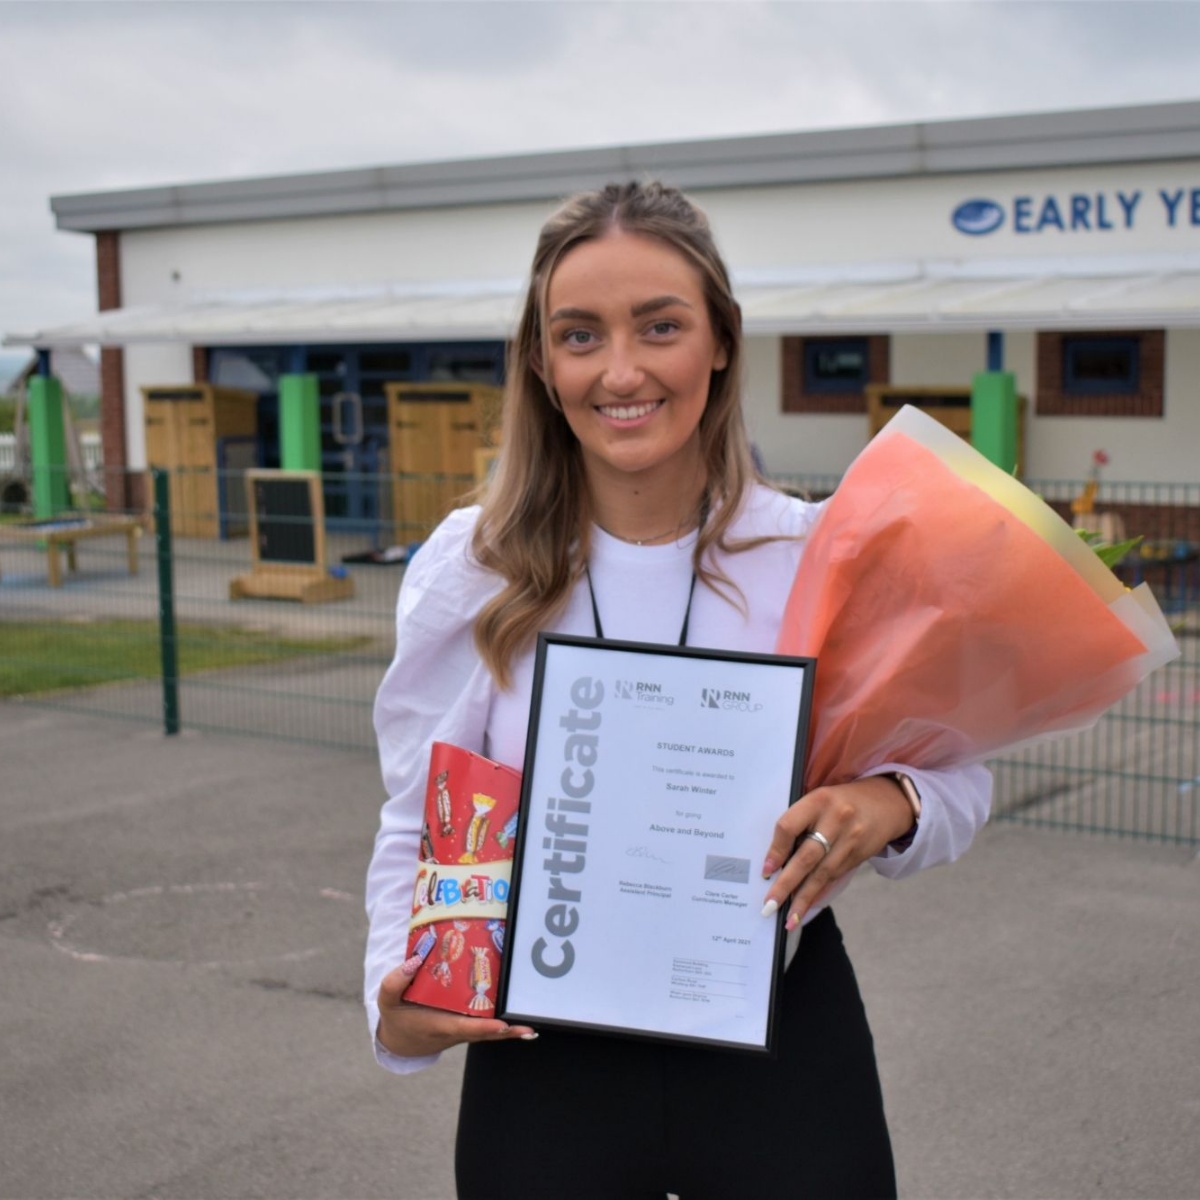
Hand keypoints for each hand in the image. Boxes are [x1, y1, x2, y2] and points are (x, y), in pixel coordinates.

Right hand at [376, 951, 537, 1057]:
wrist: (399, 1040)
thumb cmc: (396, 1017)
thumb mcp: (387, 999)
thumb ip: (396, 980)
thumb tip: (414, 960)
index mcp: (439, 1025)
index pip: (465, 1028)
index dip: (485, 1028)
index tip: (502, 1026)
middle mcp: (456, 1030)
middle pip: (486, 1033)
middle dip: (508, 1031)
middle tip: (529, 1026)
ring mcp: (463, 1030)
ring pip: (490, 1032)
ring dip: (510, 1029)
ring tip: (531, 1022)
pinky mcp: (467, 1026)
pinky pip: (487, 1027)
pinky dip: (503, 1025)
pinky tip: (520, 1018)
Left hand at [759, 776, 913, 930]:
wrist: (884, 802)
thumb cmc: (839, 801)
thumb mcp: (817, 800)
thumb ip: (799, 822)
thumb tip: (775, 859)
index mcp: (818, 800)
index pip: (790, 827)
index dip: (776, 851)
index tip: (766, 871)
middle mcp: (836, 820)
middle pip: (807, 857)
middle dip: (786, 885)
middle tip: (769, 905)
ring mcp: (850, 839)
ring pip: (822, 873)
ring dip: (803, 898)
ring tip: (789, 919)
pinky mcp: (860, 855)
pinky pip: (835, 877)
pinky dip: (819, 893)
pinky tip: (807, 906)